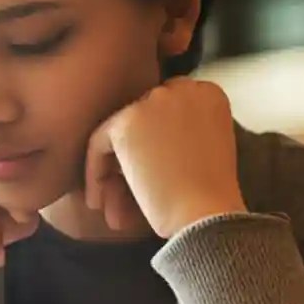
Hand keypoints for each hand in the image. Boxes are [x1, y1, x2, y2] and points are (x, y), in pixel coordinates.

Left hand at [85, 77, 247, 238]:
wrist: (206, 214)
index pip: (165, 109)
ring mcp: (156, 101)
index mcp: (208, 94)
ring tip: (111, 206)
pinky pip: (98, 143)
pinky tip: (99, 203)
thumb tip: (139, 142)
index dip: (151, 141)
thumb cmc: (207, 197)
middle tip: (121, 191)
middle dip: (128, 155)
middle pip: (139, 117)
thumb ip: (179, 132)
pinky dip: (95, 173)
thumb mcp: (203, 150)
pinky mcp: (128, 121)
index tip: (143, 172)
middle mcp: (184, 89)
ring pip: (118, 132)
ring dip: (111, 169)